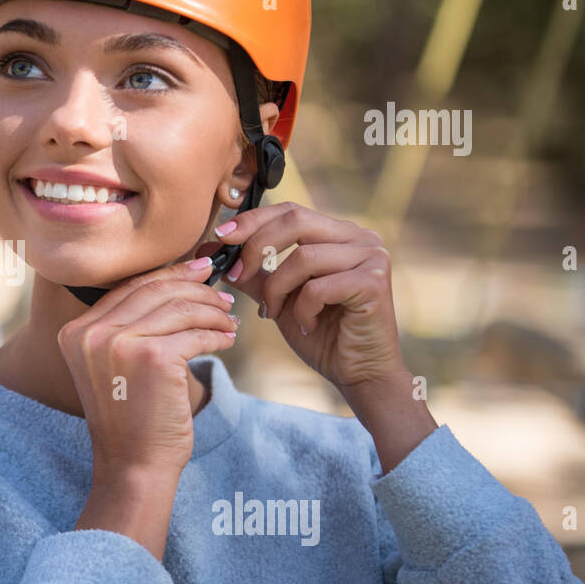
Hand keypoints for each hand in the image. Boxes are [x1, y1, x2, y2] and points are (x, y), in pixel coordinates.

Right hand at [57, 257, 238, 486]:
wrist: (132, 466)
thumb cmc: (129, 419)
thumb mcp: (111, 367)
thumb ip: (124, 328)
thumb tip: (173, 283)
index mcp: (76, 332)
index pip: (128, 287)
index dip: (168, 274)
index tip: (198, 271)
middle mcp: (92, 334)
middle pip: (154, 290)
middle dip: (195, 287)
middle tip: (221, 295)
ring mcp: (121, 345)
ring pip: (179, 309)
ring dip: (211, 312)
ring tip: (228, 321)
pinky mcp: (154, 359)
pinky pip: (196, 334)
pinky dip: (217, 335)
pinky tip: (226, 340)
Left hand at [194, 201, 407, 395]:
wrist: (357, 372)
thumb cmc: (320, 333)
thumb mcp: (278, 297)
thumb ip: (252, 272)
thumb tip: (210, 249)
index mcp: (339, 233)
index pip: (290, 211)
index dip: (252, 220)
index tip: (220, 236)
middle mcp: (360, 237)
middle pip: (296, 221)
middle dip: (256, 247)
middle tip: (236, 275)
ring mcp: (371, 257)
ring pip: (303, 257)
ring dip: (277, 288)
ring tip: (272, 313)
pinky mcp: (373, 283)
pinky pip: (318, 287)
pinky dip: (302, 309)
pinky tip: (307, 325)